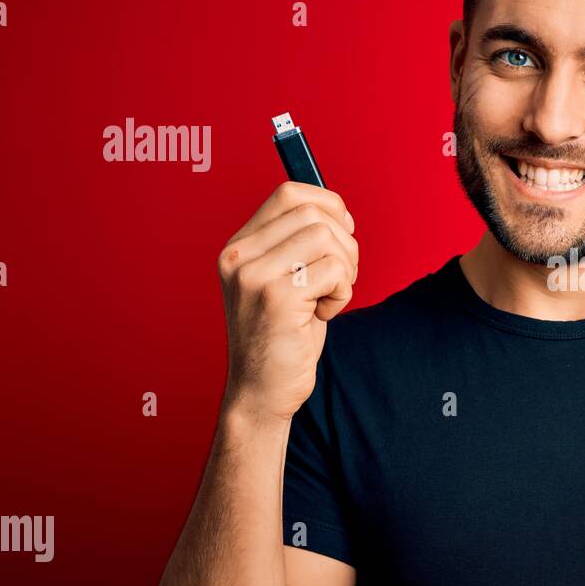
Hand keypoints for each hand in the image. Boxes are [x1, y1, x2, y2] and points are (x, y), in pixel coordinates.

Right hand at [217, 181, 358, 421]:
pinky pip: (334, 271)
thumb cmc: (283, 337)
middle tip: (339, 277)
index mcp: (240, 247)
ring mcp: (254, 275)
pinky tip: (323, 314)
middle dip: (345, 243)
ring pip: (327, 238)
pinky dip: (342, 293)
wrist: (261, 392)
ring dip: (345, 269)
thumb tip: (339, 211)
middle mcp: (240, 256)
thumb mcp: (284, 281)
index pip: (289, 193)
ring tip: (327, 298)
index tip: (343, 232)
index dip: (329, 204)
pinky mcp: (277, 297)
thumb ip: (299, 244)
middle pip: (314, 212)